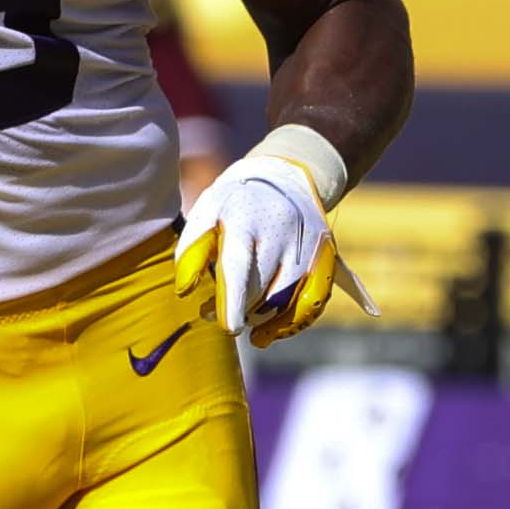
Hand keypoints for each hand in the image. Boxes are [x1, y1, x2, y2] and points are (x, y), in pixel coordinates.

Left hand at [170, 125, 355, 343]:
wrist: (283, 176)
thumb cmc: (234, 203)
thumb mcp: (205, 213)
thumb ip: (191, 249)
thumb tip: (184, 289)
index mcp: (247, 219)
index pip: (240, 265)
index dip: (234, 300)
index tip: (230, 328)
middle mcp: (283, 231)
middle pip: (265, 288)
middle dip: (243, 311)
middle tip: (214, 316)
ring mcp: (309, 244)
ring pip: (292, 298)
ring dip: (267, 321)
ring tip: (247, 327)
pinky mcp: (326, 256)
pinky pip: (316, 299)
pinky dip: (296, 322)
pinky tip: (273, 332)